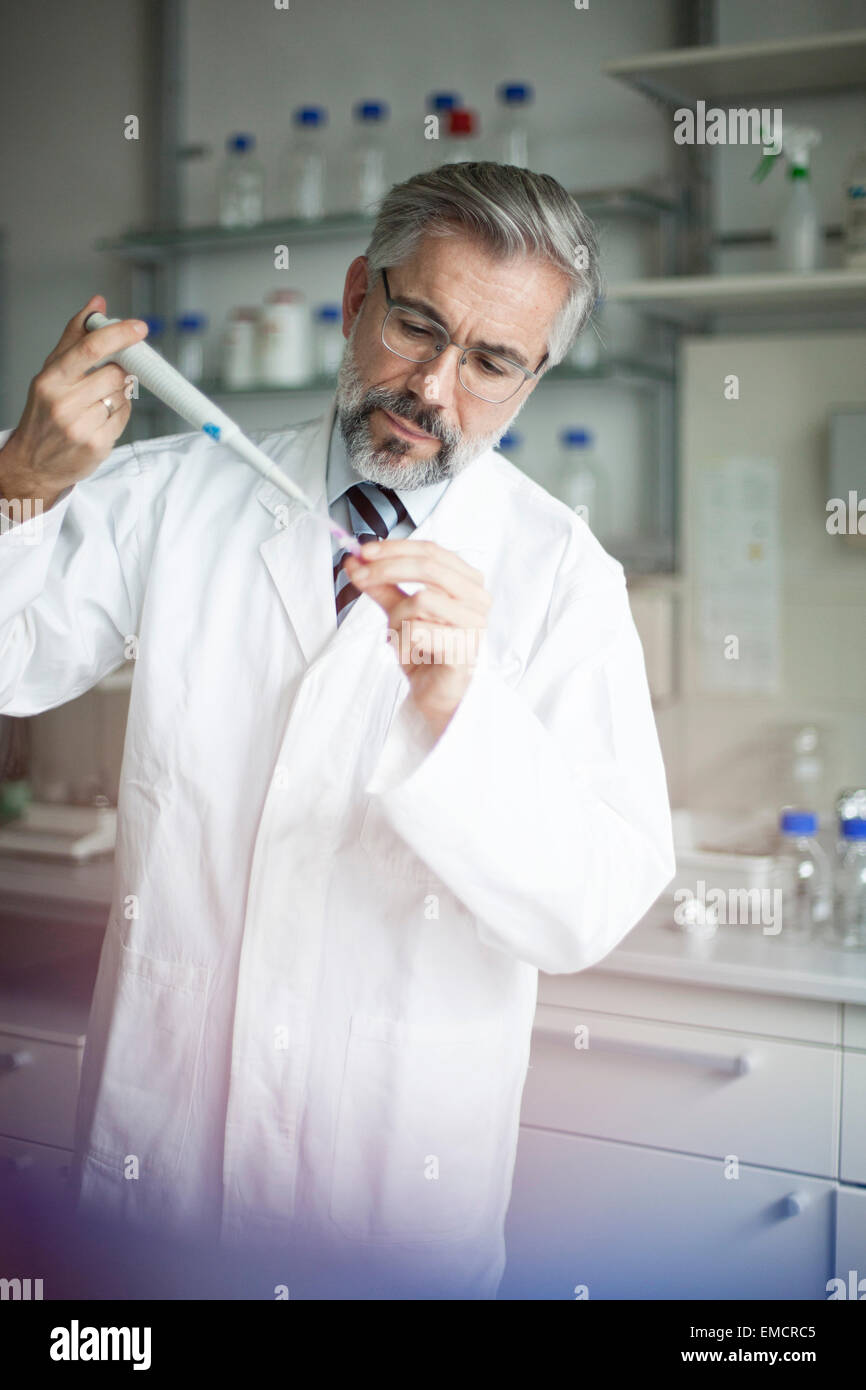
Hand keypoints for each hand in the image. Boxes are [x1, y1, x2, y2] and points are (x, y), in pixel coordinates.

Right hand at [0, 295, 147, 507]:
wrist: (32, 463)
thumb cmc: (43, 414)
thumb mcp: (51, 372)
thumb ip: (75, 337)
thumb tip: (97, 304)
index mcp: (51, 380)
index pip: (90, 349)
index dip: (119, 335)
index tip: (139, 328)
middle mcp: (63, 404)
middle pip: (114, 374)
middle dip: (118, 372)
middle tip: (109, 377)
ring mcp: (81, 427)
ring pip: (122, 396)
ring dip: (119, 395)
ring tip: (97, 404)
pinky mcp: (97, 446)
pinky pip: (125, 418)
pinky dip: (120, 414)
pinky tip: (101, 419)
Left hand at [343, 538, 491, 738]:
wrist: (438, 696)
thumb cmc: (426, 652)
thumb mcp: (399, 612)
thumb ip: (382, 587)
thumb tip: (355, 561)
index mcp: (467, 582)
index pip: (431, 551)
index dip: (395, 548)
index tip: (362, 551)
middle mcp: (477, 599)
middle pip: (428, 567)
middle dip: (386, 569)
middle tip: (360, 575)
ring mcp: (474, 624)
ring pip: (421, 599)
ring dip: (397, 618)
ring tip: (399, 637)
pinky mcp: (464, 650)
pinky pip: (420, 631)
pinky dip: (404, 642)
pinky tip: (412, 653)